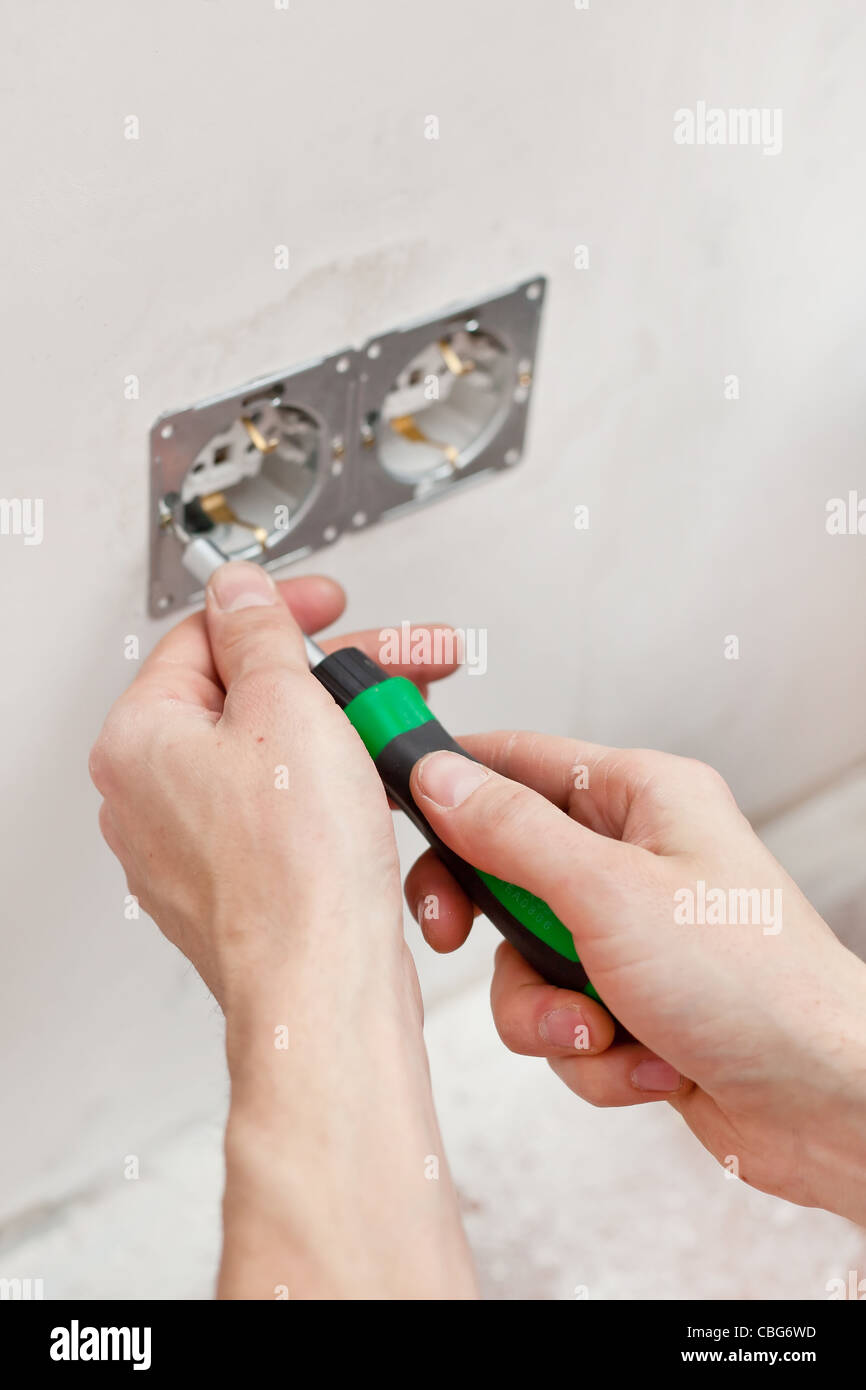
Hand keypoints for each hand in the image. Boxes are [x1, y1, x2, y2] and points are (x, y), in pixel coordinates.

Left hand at [90, 563, 476, 1297]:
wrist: (324, 988)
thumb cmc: (298, 875)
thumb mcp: (288, 709)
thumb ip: (261, 634)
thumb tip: (238, 590)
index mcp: (141, 741)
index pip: (205, 637)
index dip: (279, 608)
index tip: (328, 603)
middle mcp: (151, 796)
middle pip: (249, 697)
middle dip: (337, 674)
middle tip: (399, 664)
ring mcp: (193, 847)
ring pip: (274, 755)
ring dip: (345, 727)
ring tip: (403, 725)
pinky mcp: (238, 884)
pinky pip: (285, 812)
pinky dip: (334, 786)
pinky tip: (381, 782)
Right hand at [405, 732, 865, 1222]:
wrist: (828, 1107)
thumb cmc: (753, 984)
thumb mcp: (610, 894)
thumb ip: (511, 833)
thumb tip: (438, 776)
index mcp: (642, 798)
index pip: (516, 762)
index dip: (448, 780)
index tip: (385, 802)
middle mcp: (635, 860)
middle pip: (504, 871)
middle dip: (491, 929)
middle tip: (453, 939)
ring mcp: (633, 938)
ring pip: (525, 965)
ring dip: (549, 1012)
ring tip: (602, 1029)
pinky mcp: (634, 1006)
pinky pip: (562, 1022)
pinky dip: (593, 1055)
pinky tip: (652, 1067)